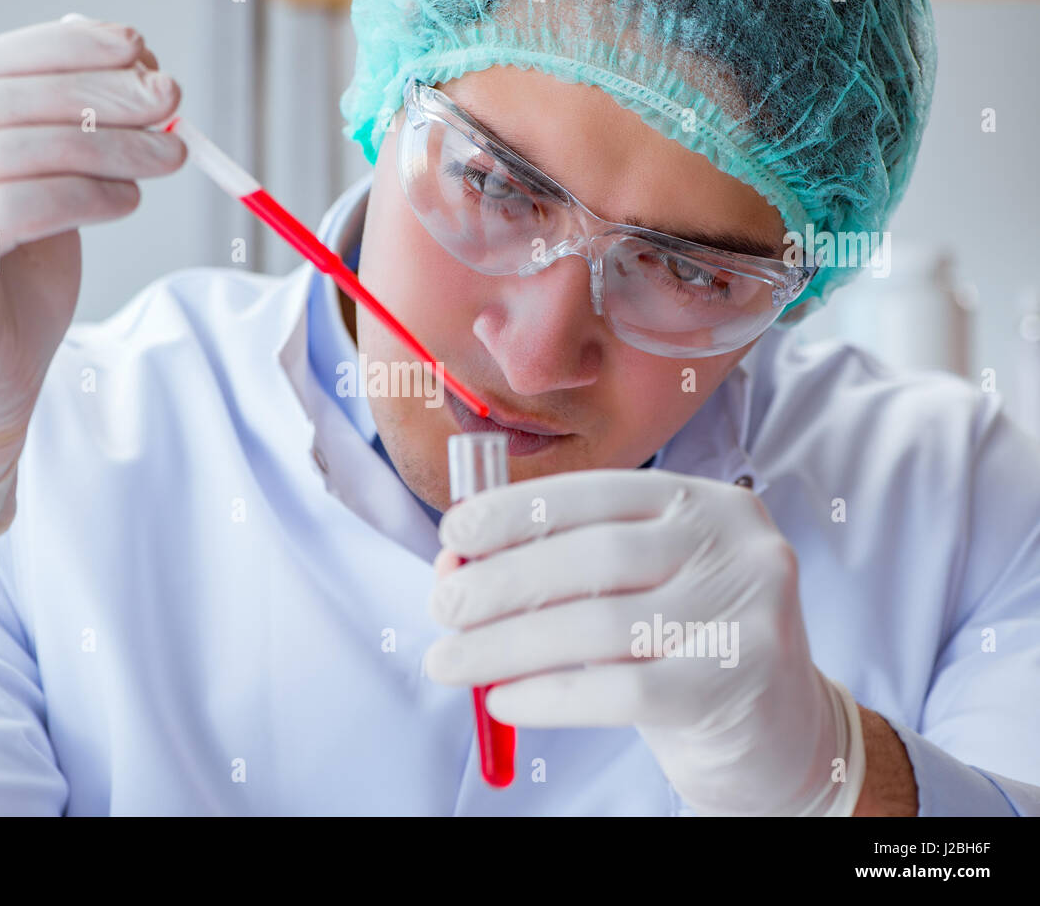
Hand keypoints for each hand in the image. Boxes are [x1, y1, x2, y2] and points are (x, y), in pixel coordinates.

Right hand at [0, 14, 185, 550]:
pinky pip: (16, 207)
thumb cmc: (4, 314)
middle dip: (100, 94)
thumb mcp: (39, 208)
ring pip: (16, 150)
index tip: (139, 49)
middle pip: (2, 100)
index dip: (64, 48)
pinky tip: (127, 202)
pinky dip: (84, 195)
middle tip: (172, 101)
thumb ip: (62, 142)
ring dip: (110, 146)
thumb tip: (127, 64)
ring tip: (170, 157)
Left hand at [424, 468, 865, 815]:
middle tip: (443, 607)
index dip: (515, 510)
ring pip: (597, 625)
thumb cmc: (687, 647)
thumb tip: (456, 566)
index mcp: (703, 502)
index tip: (453, 533)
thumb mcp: (636, 590)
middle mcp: (734, 545)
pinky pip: (620, 689)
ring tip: (450, 661)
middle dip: (500, 582)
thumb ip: (562, 568)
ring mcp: (744, 612)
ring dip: (505, 646)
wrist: (784, 733)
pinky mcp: (737, 683)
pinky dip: (550, 695)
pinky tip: (504, 701)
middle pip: (592, 557)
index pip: (595, 493)